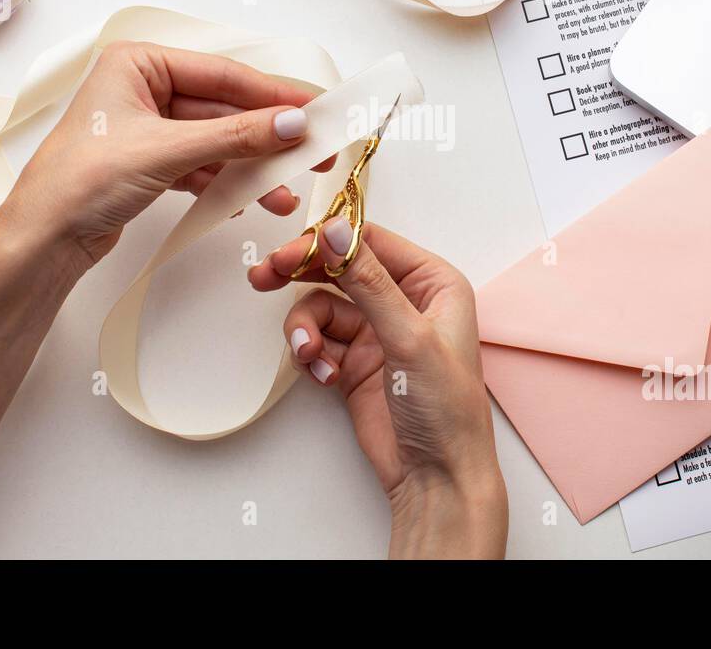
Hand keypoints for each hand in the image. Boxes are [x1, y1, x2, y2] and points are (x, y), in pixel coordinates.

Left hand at [4, 40, 327, 269]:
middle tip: (314, 152)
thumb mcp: (167, 151)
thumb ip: (235, 136)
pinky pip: (203, 165)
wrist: (41, 240)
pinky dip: (227, 183)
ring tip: (283, 194)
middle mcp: (143, 87)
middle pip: (224, 109)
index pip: (223, 75)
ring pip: (218, 141)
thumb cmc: (81, 181)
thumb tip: (293, 123)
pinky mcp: (150, 163)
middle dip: (267, 138)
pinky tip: (249, 201)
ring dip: (252, 168)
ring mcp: (148, 127)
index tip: (316, 111)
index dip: (273, 95)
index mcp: (138, 63)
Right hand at [248, 219, 507, 558]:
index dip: (327, 242)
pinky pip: (318, 341)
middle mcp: (405, 302)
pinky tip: (324, 376)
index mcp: (433, 283)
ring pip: (321, 307)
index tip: (288, 253)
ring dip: (305, 327)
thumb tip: (336, 232)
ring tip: (308, 353)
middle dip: (301, 276)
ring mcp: (378, 332)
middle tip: (264, 278)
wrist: (438, 478)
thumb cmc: (446, 409)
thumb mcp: (408, 337)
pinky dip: (312, 355)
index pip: (371, 242)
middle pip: (339, 269)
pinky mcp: (356, 363)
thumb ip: (368, 282)